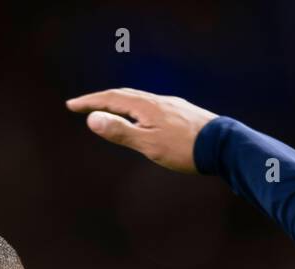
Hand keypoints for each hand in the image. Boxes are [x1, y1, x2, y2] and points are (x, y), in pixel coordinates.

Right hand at [66, 89, 217, 173]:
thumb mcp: (147, 143)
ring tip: (108, 110)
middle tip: (83, 106)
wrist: (223, 145)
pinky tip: (142, 118)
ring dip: (119, 103)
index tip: (71, 106)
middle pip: (124, 95)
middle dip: (101, 100)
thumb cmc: (184, 148)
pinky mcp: (181, 113)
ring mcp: (171, 105)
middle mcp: (157, 100)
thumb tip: (92, 119)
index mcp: (146, 106)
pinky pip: (151, 106)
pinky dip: (135, 109)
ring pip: (138, 100)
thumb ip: (120, 131)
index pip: (111, 99)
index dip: (89, 102)